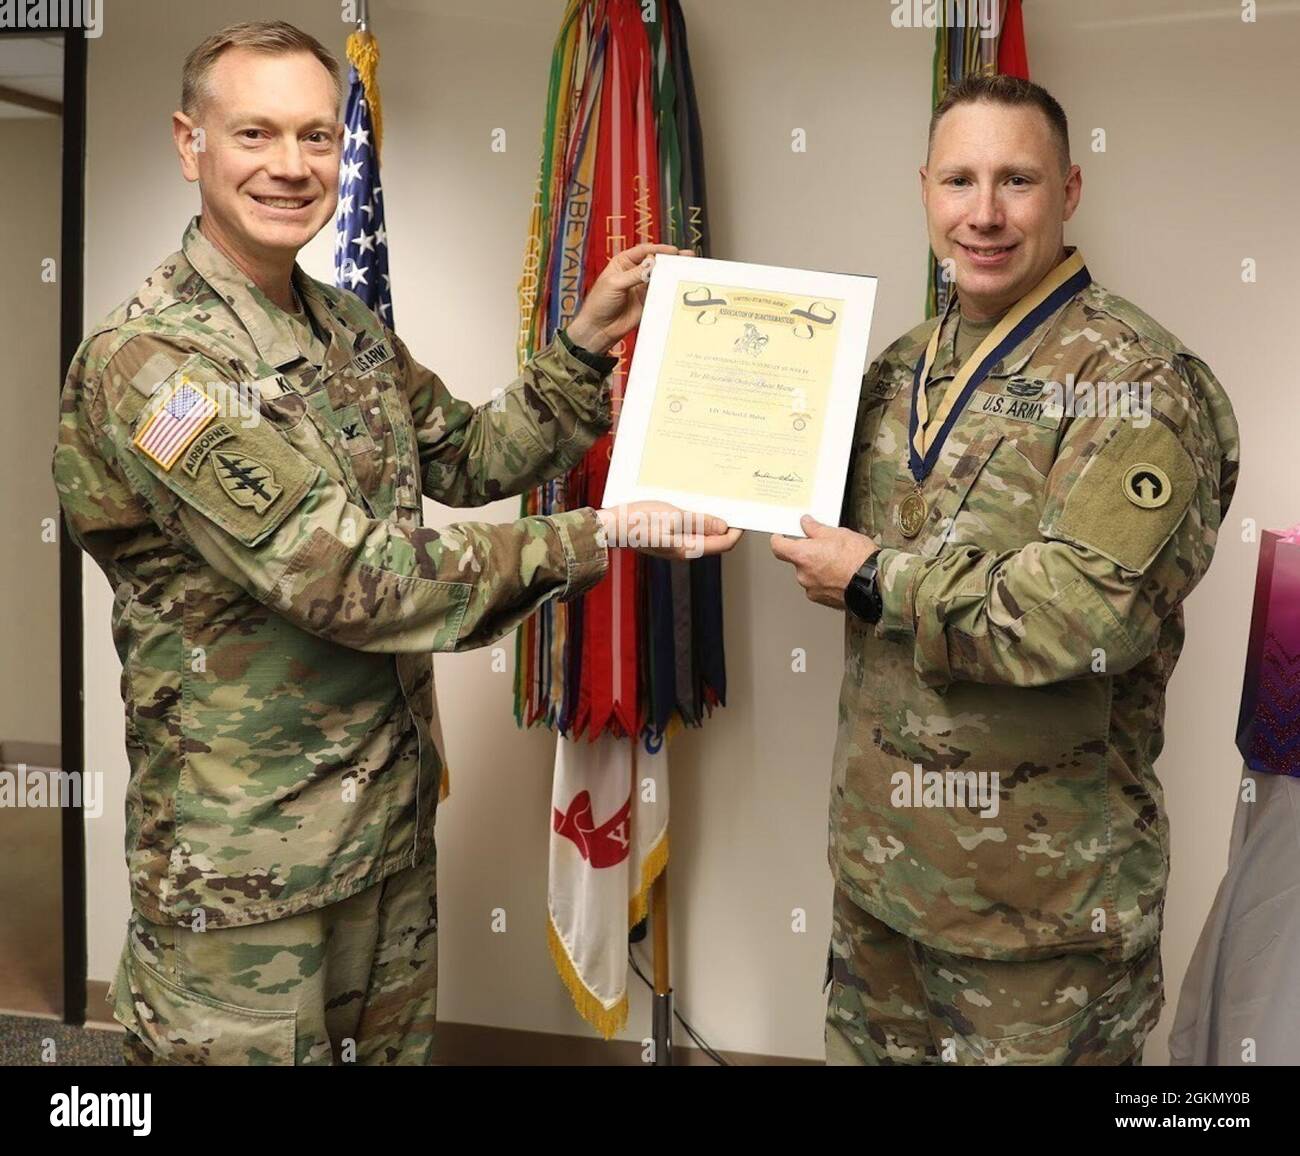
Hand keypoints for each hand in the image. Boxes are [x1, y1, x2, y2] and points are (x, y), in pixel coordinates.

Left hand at [566, 243, 691, 353]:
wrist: (599, 328)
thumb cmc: (599, 303)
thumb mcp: (615, 283)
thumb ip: (635, 274)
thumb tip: (653, 263)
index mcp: (623, 262)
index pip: (644, 251)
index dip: (659, 250)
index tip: (673, 251)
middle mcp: (634, 273)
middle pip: (656, 262)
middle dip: (671, 260)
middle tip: (686, 257)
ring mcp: (642, 287)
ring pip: (661, 277)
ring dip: (673, 274)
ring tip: (687, 270)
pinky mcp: (647, 302)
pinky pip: (661, 293)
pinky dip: (669, 290)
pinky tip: (679, 286)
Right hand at [595, 500, 742, 560]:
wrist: (611, 527)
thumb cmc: (639, 520)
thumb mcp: (673, 517)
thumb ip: (700, 522)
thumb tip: (724, 526)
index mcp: (689, 548)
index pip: (724, 544)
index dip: (737, 530)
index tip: (743, 514)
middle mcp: (684, 550)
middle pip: (715, 541)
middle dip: (726, 524)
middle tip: (732, 504)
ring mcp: (675, 545)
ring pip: (703, 534)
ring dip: (711, 520)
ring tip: (715, 501)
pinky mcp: (666, 537)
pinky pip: (689, 530)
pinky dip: (697, 519)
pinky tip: (695, 505)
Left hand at [770, 514, 875, 609]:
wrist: (875, 583)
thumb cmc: (858, 558)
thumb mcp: (837, 534)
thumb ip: (815, 529)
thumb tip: (806, 523)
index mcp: (802, 556)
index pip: (778, 547)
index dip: (778, 540)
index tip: (780, 536)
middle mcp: (803, 575)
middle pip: (798, 561)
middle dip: (809, 554)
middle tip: (826, 547)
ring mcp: (812, 589)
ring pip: (810, 574)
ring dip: (819, 568)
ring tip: (840, 561)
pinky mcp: (823, 600)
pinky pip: (820, 586)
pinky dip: (827, 580)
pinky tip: (842, 574)